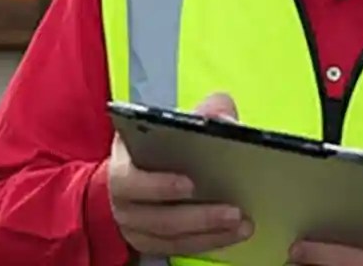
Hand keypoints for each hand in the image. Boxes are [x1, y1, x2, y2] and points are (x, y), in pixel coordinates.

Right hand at [108, 93, 252, 256]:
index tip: (191, 183)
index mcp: (121, 167)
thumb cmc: (154, 145)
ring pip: (171, 238)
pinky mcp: (151, 242)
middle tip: (233, 210)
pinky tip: (233, 233)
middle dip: (198, 216)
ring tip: (241, 223)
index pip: (130, 181)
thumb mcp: (169, 123)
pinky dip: (208, 242)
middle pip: (157, 217)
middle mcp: (123, 203)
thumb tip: (224, 117)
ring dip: (208, 233)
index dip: (158, 185)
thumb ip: (199, 115)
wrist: (131, 172)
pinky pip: (179, 248)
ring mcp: (135, 227)